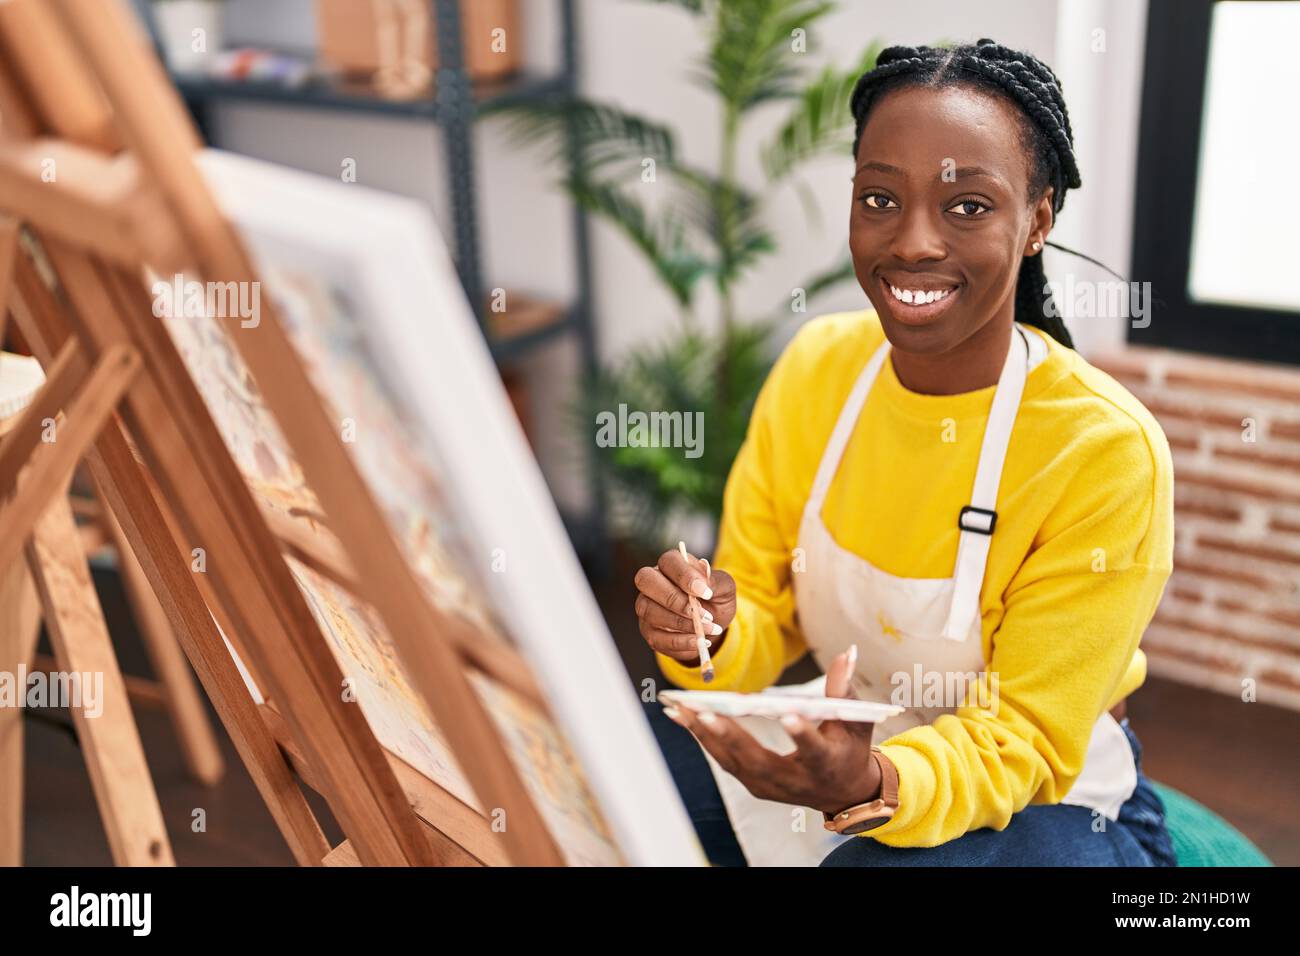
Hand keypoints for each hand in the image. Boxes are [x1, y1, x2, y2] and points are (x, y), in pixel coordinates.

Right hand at [633, 548, 736, 663]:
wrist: (713, 623)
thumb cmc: (715, 598)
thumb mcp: (725, 588)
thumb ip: (716, 582)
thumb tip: (704, 584)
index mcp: (672, 564)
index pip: (668, 561)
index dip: (685, 577)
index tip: (706, 593)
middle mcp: (653, 582)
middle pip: (646, 581)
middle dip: (674, 599)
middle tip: (702, 613)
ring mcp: (646, 606)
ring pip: (650, 611)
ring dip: (681, 624)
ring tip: (707, 628)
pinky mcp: (649, 631)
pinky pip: (657, 638)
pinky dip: (681, 642)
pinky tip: (699, 641)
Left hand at [663, 646, 880, 813]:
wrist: (844, 792)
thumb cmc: (849, 749)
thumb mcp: (857, 721)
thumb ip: (846, 689)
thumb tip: (847, 651)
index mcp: (826, 764)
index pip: (814, 751)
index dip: (803, 735)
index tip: (789, 717)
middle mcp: (795, 781)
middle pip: (759, 761)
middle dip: (732, 737)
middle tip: (706, 714)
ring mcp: (771, 786)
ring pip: (734, 761)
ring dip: (705, 735)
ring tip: (681, 710)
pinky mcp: (754, 784)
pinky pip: (725, 760)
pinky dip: (703, 738)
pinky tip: (683, 717)